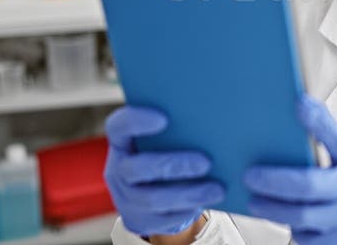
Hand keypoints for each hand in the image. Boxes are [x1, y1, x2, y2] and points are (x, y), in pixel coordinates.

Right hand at [104, 106, 224, 236]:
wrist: (151, 194)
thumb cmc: (164, 153)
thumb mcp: (164, 139)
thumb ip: (176, 128)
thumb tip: (210, 117)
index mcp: (122, 141)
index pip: (119, 127)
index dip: (136, 121)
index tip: (163, 118)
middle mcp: (119, 168)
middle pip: (138, 167)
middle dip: (173, 165)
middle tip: (206, 162)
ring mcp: (126, 197)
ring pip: (153, 198)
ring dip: (188, 193)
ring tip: (217, 189)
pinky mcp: (139, 219)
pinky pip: (162, 218)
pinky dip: (186, 210)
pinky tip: (206, 201)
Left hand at [244, 96, 336, 244]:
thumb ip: (327, 132)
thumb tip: (301, 103)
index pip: (333, 142)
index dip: (314, 127)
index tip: (296, 108)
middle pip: (306, 195)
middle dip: (272, 189)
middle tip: (250, 180)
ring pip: (305, 227)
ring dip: (280, 215)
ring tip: (261, 204)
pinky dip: (298, 235)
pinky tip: (287, 222)